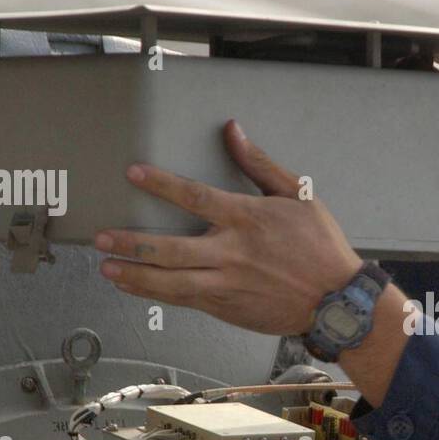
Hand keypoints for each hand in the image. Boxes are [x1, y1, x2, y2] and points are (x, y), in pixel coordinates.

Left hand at [95, 121, 361, 336]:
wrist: (337, 301)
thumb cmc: (321, 247)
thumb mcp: (298, 195)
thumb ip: (259, 164)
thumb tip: (233, 132)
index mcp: (247, 220)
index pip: (195, 197)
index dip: (162, 184)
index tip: (134, 174)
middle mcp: (232, 254)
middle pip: (170, 249)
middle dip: (132, 244)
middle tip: (101, 237)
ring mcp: (227, 285)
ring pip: (171, 283)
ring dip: (135, 276)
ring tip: (107, 268)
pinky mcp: (227, 307)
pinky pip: (184, 300)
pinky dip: (156, 294)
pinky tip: (134, 288)